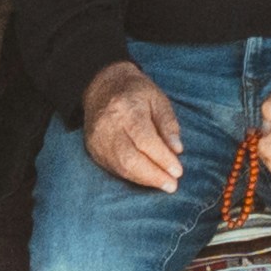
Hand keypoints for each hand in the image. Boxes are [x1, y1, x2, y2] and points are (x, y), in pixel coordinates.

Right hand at [79, 62, 184, 193]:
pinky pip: (113, 168)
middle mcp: (109, 126)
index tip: (178, 171)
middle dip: (153, 175)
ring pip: (120, 167)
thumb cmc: (136, 92)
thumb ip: (168, 124)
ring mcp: (98, 139)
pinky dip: (132, 176)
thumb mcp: (158, 99)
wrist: (102, 85)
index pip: (145, 140)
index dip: (162, 158)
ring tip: (163, 184)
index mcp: (127, 109)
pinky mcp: (93, 149)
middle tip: (172, 185)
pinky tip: (146, 178)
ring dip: (144, 180)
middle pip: (130, 158)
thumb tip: (177, 150)